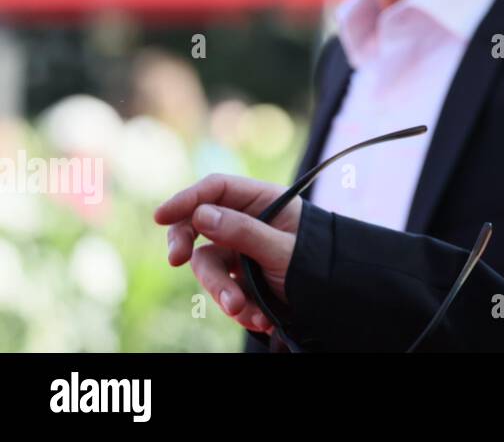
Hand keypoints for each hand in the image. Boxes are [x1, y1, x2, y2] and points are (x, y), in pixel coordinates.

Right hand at [154, 174, 301, 333]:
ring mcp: (242, 252)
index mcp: (263, 201)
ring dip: (220, 290)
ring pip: (209, 265)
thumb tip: (201, 215)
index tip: (161, 216)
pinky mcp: (242, 280)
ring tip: (240, 309)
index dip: (187, 198)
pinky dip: (238, 308)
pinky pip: (224, 291)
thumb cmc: (317, 262)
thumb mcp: (283, 248)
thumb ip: (244, 232)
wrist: (337, 298)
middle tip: (176, 258)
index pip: (217, 189)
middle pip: (200, 224)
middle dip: (186, 243)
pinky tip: (260, 319)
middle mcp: (248, 223)